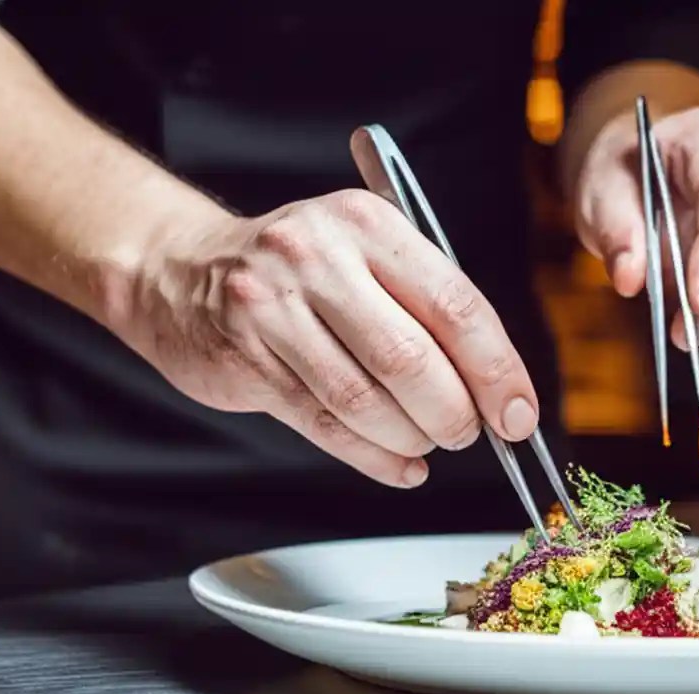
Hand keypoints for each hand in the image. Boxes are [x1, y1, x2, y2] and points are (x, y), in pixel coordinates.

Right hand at [120, 190, 539, 487]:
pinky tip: (401, 465)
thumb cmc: (300, 268)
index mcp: (368, 224)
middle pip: (410, 359)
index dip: (496, 369)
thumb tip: (501, 391)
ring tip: (427, 443)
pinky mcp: (244, 361)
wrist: (179, 271)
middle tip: (468, 432)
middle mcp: (317, 258)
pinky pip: (325, 425)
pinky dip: (374, 457)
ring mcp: (272, 309)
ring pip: (365, 400)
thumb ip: (429, 307)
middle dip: (455, 413)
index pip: (454, 304)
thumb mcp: (367, 253)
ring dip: (412, 437)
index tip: (518, 413)